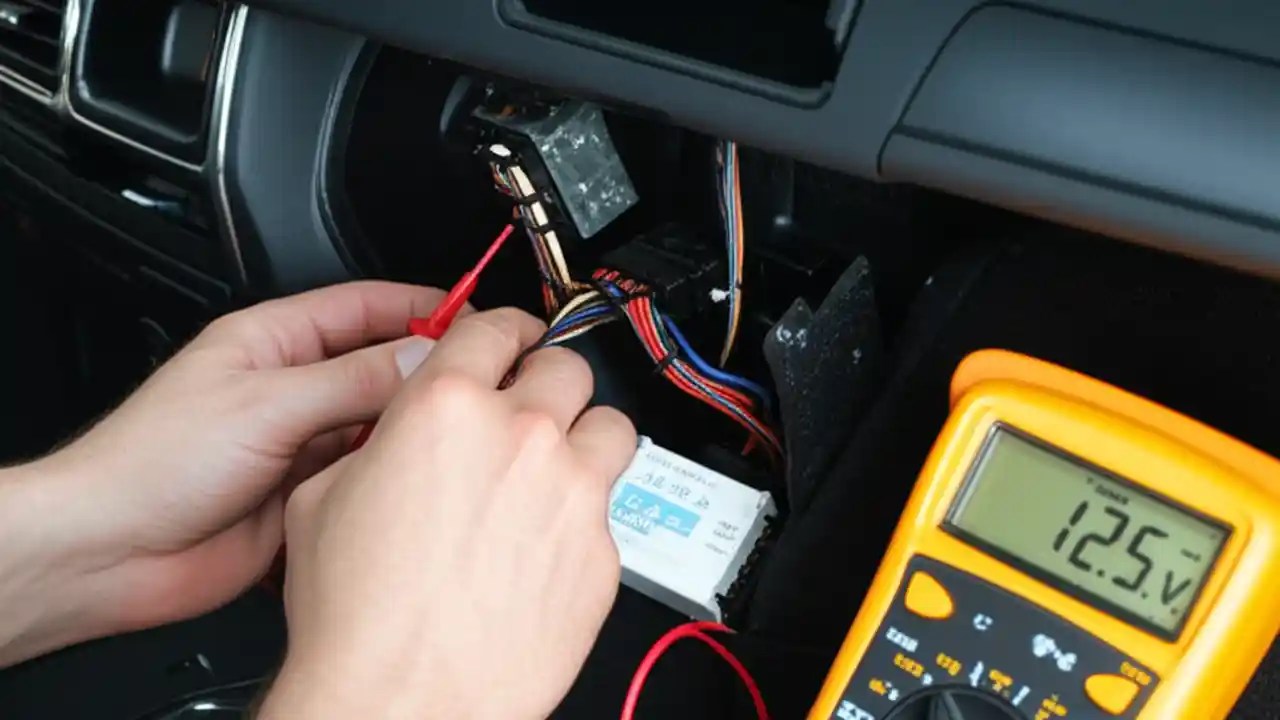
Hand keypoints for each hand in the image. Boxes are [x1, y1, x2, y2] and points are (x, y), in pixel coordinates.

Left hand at [0, 281, 446, 665]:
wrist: (112, 552)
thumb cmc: (152, 463)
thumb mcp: (267, 403)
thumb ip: (354, 380)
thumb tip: (426, 360)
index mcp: (273, 341)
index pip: (366, 306)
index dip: (424, 308)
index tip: (476, 318)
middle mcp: (292, 388)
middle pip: (380, 366)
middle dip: (428, 373)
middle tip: (479, 382)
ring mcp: (301, 443)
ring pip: (379, 425)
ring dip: (410, 431)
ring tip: (453, 434)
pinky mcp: (307, 496)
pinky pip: (366, 478)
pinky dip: (391, 478)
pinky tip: (414, 481)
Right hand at [260, 308, 635, 719]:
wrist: (401, 701)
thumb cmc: (357, 617)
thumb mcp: (326, 496)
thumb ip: (381, 440)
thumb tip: (402, 431)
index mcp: (446, 408)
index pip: (493, 327)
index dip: (499, 329)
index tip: (509, 337)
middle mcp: (520, 437)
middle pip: (565, 364)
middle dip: (545, 379)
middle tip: (528, 406)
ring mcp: (572, 492)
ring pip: (610, 424)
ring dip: (585, 435)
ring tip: (557, 465)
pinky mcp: (602, 550)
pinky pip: (609, 508)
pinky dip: (584, 515)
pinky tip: (546, 545)